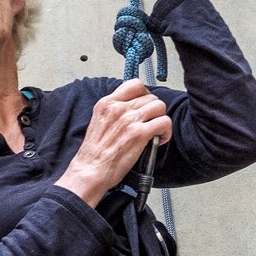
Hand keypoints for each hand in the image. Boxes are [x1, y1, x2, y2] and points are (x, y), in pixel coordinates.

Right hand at [55, 78, 174, 208]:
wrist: (90, 171)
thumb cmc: (93, 154)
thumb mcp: (98, 122)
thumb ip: (113, 112)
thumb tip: (132, 109)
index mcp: (107, 103)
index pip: (135, 84)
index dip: (145, 94)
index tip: (145, 105)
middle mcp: (118, 108)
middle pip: (150, 97)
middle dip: (154, 110)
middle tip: (150, 123)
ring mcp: (129, 120)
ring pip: (159, 106)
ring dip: (161, 119)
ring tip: (156, 131)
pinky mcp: (139, 133)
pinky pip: (164, 122)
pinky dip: (166, 131)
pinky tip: (159, 139)